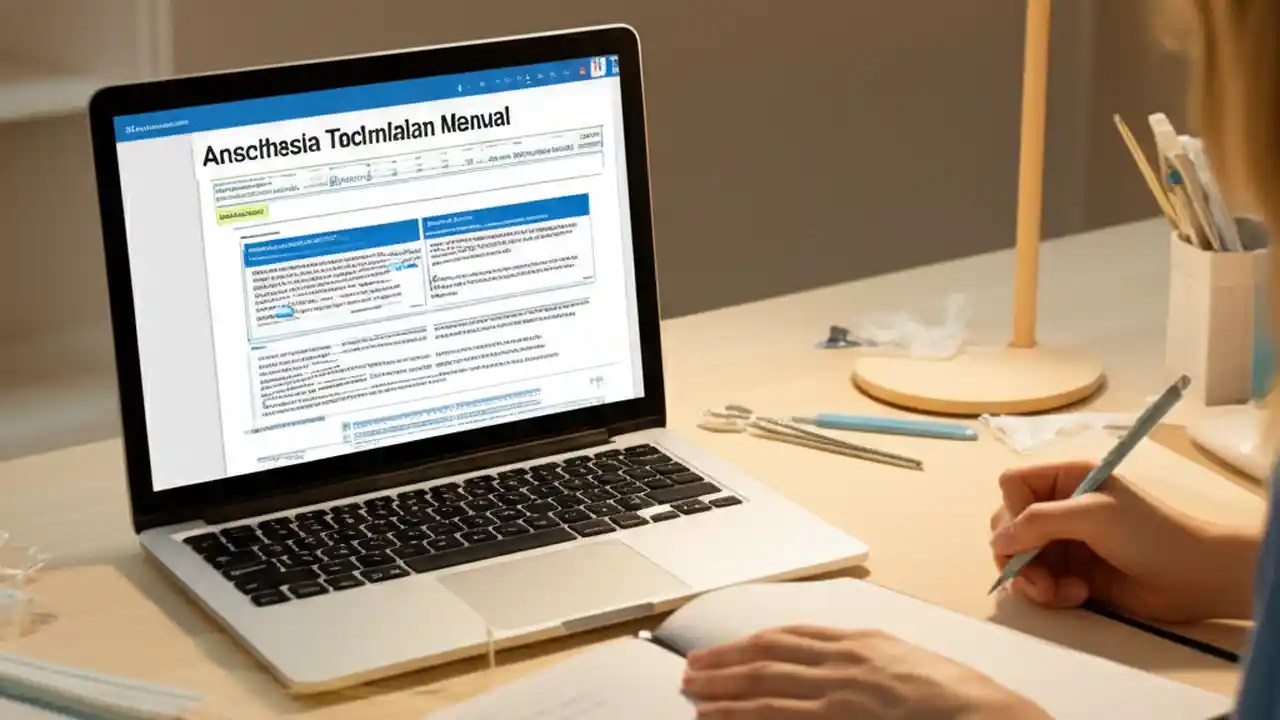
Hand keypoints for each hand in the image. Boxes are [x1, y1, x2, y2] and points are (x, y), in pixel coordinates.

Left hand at [682, 625, 1048, 718]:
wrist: (986, 717)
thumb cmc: (960, 700)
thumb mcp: (910, 663)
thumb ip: (869, 659)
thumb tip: (839, 664)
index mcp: (862, 641)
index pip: (791, 635)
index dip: (752, 641)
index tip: (729, 648)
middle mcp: (843, 660)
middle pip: (766, 653)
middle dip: (724, 660)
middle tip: (692, 668)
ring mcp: (838, 692)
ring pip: (762, 683)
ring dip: (721, 688)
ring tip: (693, 693)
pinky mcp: (837, 719)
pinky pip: (776, 715)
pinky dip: (741, 715)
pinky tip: (716, 718)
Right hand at [989, 461, 1258, 621]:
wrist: (1197, 577)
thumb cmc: (1150, 534)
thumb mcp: (1093, 515)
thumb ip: (1039, 522)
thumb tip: (997, 541)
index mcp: (1066, 478)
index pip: (1012, 485)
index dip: (1012, 511)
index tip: (1029, 537)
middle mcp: (1060, 506)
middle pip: (1008, 525)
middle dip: (1018, 555)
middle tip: (1040, 580)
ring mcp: (1065, 542)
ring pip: (1018, 558)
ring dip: (1033, 580)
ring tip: (1059, 593)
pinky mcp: (1071, 573)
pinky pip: (1037, 582)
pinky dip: (1049, 593)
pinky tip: (1078, 595)